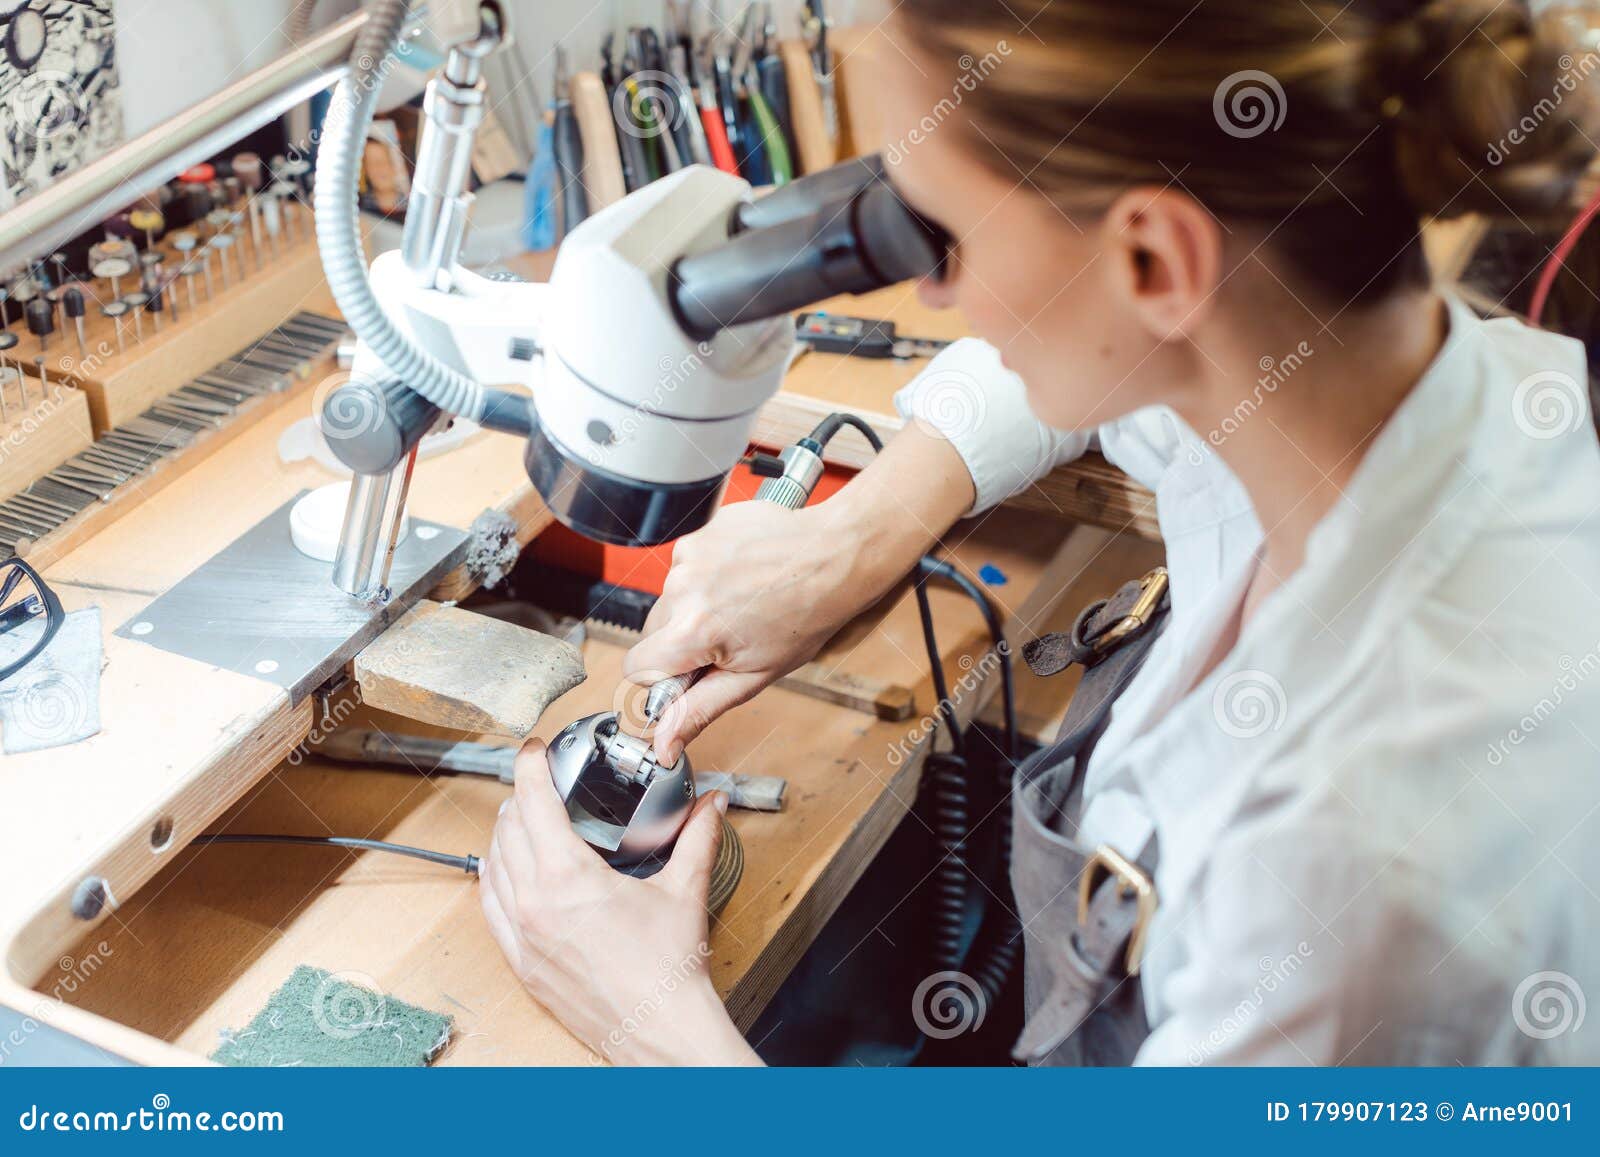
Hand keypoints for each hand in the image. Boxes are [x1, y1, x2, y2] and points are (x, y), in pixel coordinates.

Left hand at [479, 739, 760, 1065]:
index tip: (533, 750)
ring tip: (520, 820)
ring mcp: (523, 936)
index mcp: (569, 879)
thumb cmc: (668, 971)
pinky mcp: (522, 964)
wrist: (658, 1030)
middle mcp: (534, 905)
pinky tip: (504, 873)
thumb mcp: (684, 891)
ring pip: (491, 868)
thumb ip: (697, 838)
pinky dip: (492, 881)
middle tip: (537, 783)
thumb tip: (711, 805)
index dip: (530, 767)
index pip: (533, 803)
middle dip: (520, 798)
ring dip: (502, 836)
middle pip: (507, 830)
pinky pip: (490, 910)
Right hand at [624, 499, 869, 761]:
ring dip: (695, 607)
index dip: (662, 678)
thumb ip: (699, 711)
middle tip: (727, 639)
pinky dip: (706, 577)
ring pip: (671, 599)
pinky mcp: (700, 533)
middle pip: (653, 633)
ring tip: (740, 605)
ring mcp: (690, 555)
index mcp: (692, 629)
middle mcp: (682, 588)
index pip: (636, 668)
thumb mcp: (753, 677)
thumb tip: (662, 746)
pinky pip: (686, 568)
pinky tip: (740, 579)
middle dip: (682, 641)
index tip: (692, 673)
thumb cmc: (805, 618)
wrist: (834, 558)